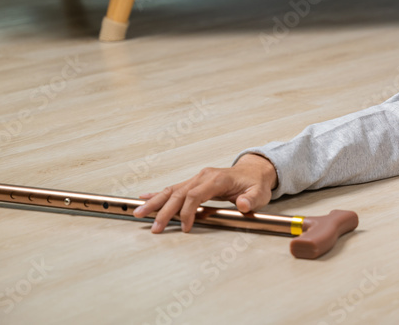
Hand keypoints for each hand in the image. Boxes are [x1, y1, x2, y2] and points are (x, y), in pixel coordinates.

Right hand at [133, 153, 278, 232]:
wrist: (255, 171)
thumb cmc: (255, 183)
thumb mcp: (260, 193)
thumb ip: (251, 199)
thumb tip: (242, 204)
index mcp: (217, 179)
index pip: (195, 195)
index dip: (187, 211)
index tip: (184, 227)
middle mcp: (204, 176)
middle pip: (179, 192)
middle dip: (164, 210)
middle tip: (154, 226)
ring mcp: (198, 178)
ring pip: (172, 189)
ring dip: (155, 201)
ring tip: (139, 212)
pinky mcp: (195, 182)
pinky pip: (174, 188)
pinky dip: (158, 193)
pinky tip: (145, 198)